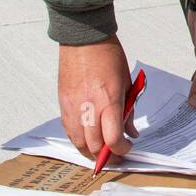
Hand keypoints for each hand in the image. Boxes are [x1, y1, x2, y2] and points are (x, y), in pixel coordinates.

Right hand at [58, 35, 138, 160]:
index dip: (122, 149)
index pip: (113, 139)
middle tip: (116, 155)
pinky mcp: (63, 104)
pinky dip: (79, 140)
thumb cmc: (108, 57)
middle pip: (94, 146)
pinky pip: (68, 131)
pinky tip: (88, 138)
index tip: (128, 146)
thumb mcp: (127, 84)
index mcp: (108, 101)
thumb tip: (131, 132)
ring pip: (78, 143)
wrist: (84, 39)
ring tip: (102, 151)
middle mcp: (89, 108)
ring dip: (90, 152)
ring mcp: (73, 107)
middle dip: (107, 156)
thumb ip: (128, 111)